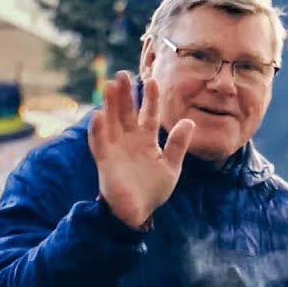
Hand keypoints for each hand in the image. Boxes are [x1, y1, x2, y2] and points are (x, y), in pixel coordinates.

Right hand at [88, 72, 195, 228]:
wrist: (138, 212)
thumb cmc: (153, 190)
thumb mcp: (170, 166)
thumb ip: (178, 144)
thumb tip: (189, 121)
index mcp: (146, 140)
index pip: (148, 114)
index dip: (150, 98)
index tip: (153, 80)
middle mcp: (129, 140)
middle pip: (126, 112)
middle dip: (125, 94)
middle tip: (124, 74)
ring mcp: (115, 149)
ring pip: (111, 122)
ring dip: (109, 105)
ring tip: (110, 86)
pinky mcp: (104, 161)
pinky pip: (99, 143)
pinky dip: (97, 130)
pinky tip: (98, 115)